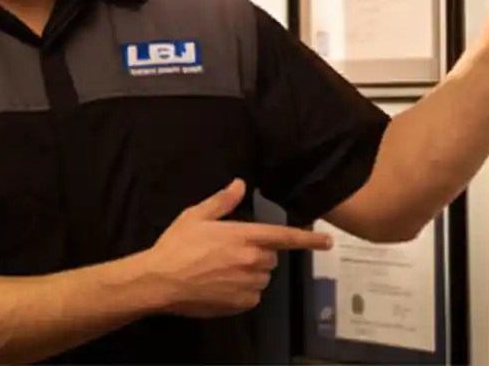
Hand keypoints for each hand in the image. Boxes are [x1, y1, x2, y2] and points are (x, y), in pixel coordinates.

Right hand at [143, 178, 332, 317]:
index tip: (328, 242)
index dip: (309, 239)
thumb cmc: (177, 245)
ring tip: (222, 269)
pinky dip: (243, 291)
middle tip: (231, 252)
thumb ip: (222, 201)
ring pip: (262, 278)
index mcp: (245, 236)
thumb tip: (240, 184)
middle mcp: (252, 261)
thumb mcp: (197, 215)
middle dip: (258, 254)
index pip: (286, 237)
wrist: (160, 281)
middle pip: (271, 257)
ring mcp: (247, 285)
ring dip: (251, 273)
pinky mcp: (240, 304)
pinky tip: (221, 285)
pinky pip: (252, 296)